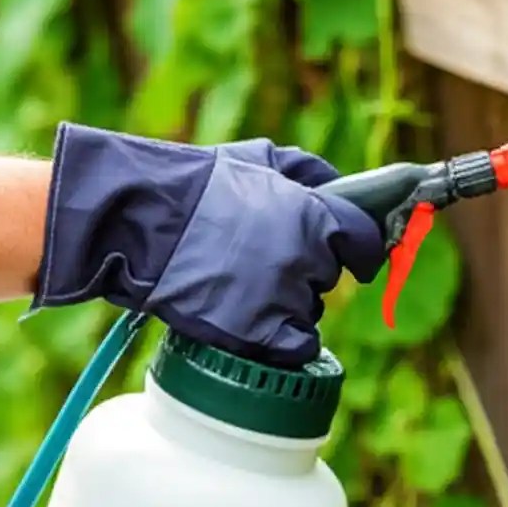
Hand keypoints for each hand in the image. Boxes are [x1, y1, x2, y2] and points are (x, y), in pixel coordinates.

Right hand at [30, 123, 384, 366]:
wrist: (143, 221)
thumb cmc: (198, 186)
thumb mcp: (259, 159)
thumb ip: (308, 170)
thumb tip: (337, 185)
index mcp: (315, 216)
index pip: (364, 240)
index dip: (360, 248)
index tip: (356, 255)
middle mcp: (307, 259)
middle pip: (329, 276)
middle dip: (308, 269)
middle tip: (268, 258)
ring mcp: (283, 299)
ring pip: (309, 311)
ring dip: (290, 303)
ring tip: (246, 283)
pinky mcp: (258, 333)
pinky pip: (295, 348)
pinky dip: (284, 341)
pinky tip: (260, 324)